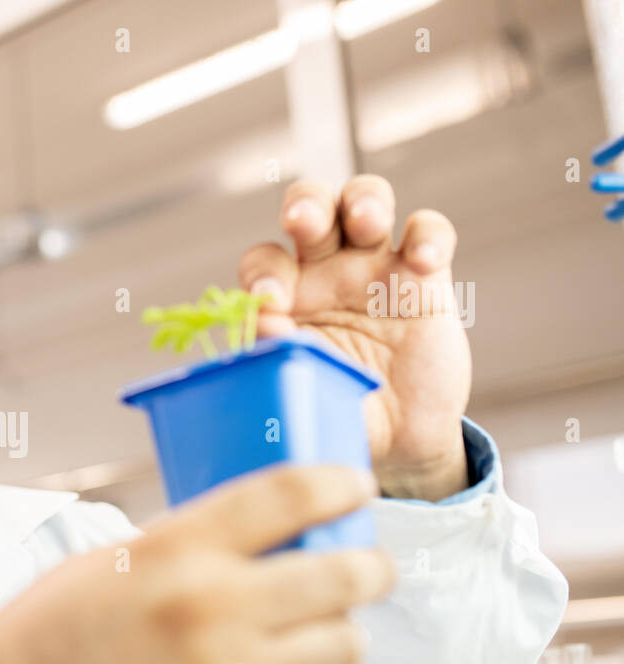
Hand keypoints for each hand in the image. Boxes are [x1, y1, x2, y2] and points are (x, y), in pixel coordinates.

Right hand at [0, 464, 395, 663]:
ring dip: (342, 646)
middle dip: (366, 571)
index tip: (355, 490)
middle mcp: (207, 606)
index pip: (288, 493)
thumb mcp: (95, 569)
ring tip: (324, 651)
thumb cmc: (32, 651)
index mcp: (170, 551)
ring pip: (344, 647)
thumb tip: (243, 540)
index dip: (339, 484)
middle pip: (341, 571)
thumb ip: (171, 550)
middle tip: (364, 577)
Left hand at [238, 175, 471, 500]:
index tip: (271, 299)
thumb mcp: (303, 390)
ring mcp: (374, 267)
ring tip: (367, 222)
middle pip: (312, 207)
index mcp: (285, 295)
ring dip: (364, 200)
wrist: (398, 439)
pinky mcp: (424, 277)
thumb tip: (259, 322)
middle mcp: (324, 271)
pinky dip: (428, 237)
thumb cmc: (337, 408)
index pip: (265, 261)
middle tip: (303, 221)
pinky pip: (428, 233)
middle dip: (307, 204)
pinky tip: (423, 263)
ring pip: (366, 201)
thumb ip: (279, 355)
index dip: (264, 272)